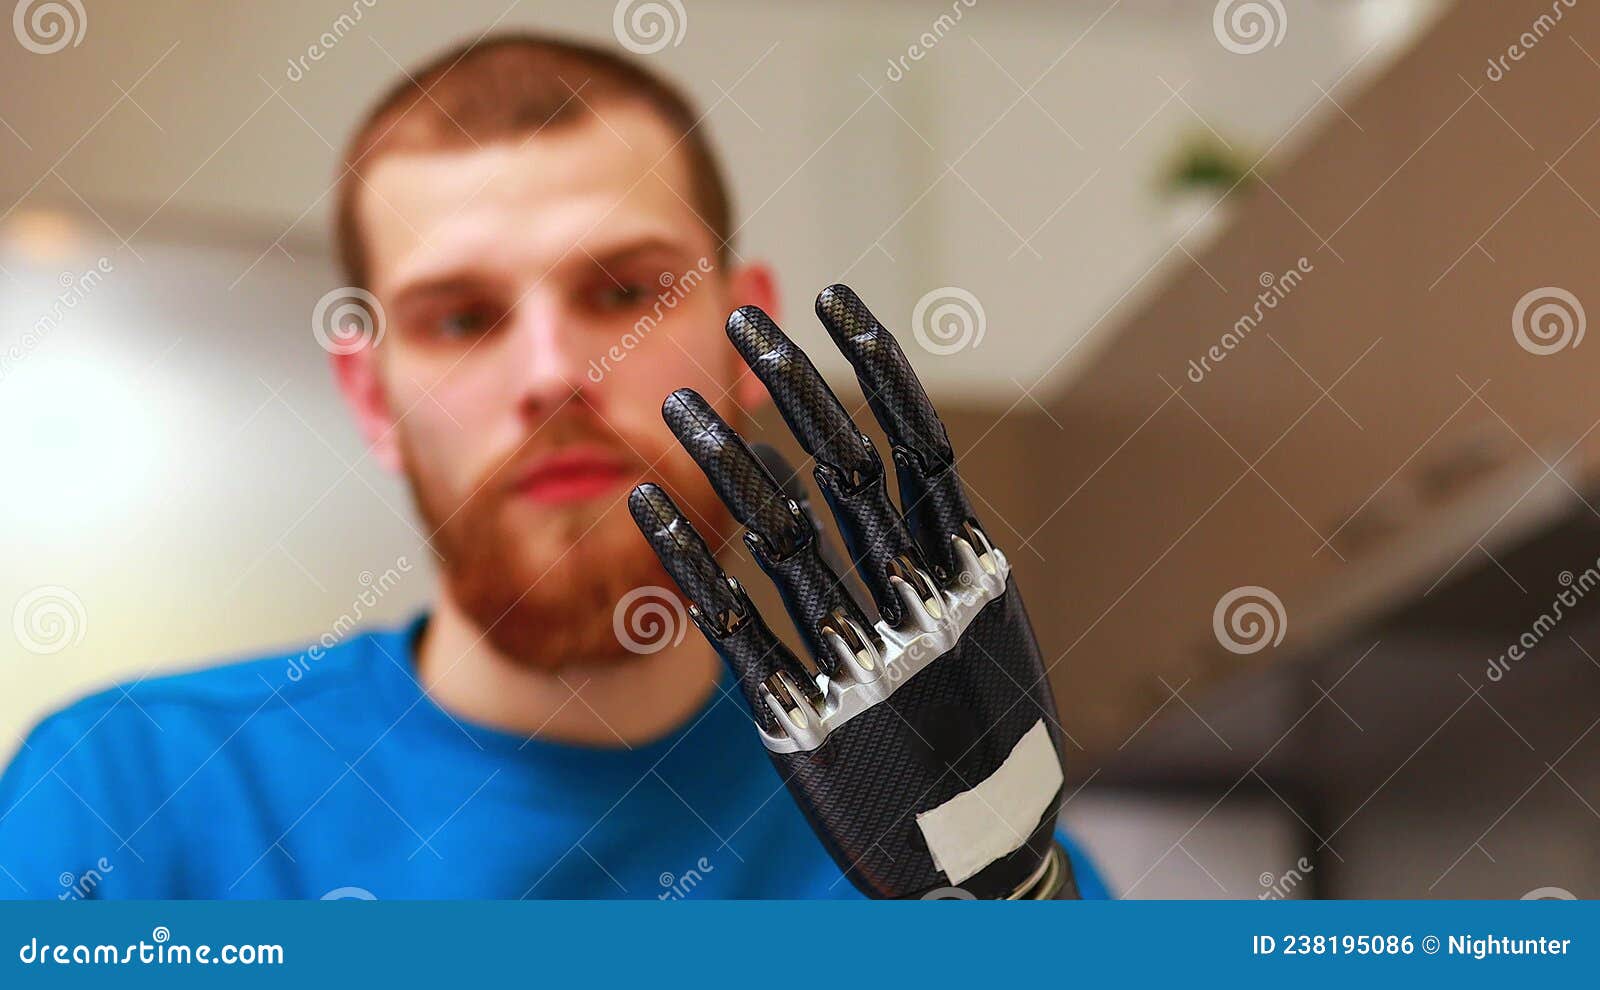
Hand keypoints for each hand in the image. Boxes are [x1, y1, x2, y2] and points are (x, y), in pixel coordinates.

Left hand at [629, 285, 1074, 898]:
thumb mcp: (995, 644)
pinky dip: (689, 563)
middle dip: (793, 385)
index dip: (876, 368)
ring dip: (723, 460)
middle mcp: (918, 604)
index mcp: (975, 577)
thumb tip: (914, 501)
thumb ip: (951, 569)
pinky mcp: (804, 716)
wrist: (990, 865)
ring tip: (676, 403)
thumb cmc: (995, 751)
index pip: (921, 444)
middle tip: (740, 318)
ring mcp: (860, 657)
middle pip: (848, 467)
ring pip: (785, 533)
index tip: (836, 302)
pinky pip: (738, 625)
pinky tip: (645, 509)